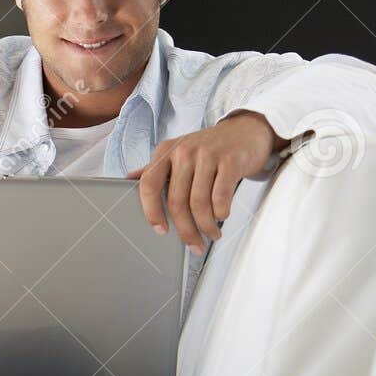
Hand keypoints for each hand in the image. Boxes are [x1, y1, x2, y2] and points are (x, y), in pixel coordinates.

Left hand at [128, 111, 283, 254]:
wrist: (247, 131)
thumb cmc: (210, 148)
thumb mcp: (179, 152)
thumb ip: (157, 168)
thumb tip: (128, 179)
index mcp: (166, 151)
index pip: (148, 185)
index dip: (151, 212)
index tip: (160, 231)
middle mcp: (184, 150)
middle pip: (176, 201)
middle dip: (186, 230)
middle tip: (194, 244)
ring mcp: (207, 154)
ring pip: (199, 203)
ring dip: (206, 226)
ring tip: (212, 234)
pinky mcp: (230, 160)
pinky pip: (220, 197)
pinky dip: (221, 213)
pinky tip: (222, 217)